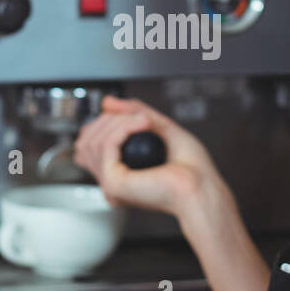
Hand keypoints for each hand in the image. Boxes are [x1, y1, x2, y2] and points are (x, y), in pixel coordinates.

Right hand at [72, 95, 227, 221]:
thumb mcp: (161, 128)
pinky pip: (106, 145)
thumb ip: (134, 112)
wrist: (203, 187)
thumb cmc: (193, 170)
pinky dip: (124, 127)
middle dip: (111, 120)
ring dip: (120, 121)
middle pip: (86, 142)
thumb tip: (108, 102)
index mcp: (120, 175)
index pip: (87, 147)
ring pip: (94, 141)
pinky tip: (143, 124)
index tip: (128, 115)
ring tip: (145, 121)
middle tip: (141, 118)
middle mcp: (111, 182)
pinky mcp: (114, 183)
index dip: (101, 125)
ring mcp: (110, 184)